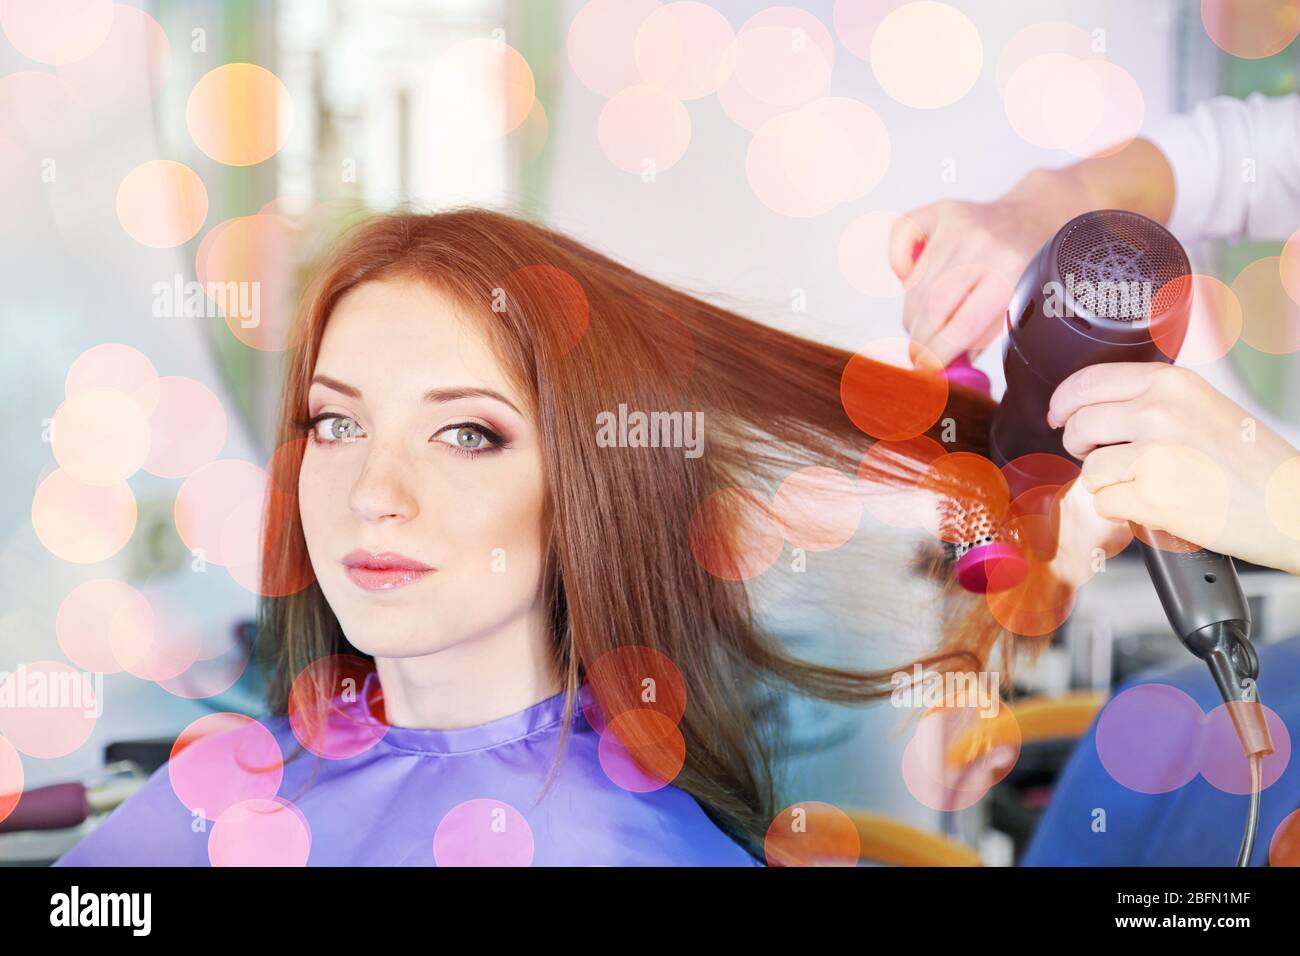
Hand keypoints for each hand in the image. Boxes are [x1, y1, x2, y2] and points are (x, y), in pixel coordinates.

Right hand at [888, 170, 1090, 366]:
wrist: (1040, 213)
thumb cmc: (1030, 265)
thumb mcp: (1020, 305)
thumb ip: (982, 336)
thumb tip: (945, 369)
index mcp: (1009, 269)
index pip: (958, 326)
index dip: (936, 356)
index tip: (927, 371)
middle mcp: (981, 242)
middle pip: (928, 308)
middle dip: (920, 340)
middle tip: (923, 354)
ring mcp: (958, 223)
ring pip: (914, 286)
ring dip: (913, 314)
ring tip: (928, 322)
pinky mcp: (940, 210)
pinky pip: (900, 237)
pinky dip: (899, 263)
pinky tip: (913, 277)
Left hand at [1047, 361, 1299, 576]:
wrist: (1290, 507)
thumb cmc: (1254, 463)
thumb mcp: (1204, 406)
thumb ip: (1153, 400)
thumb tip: (1097, 406)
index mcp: (1171, 384)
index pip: (1088, 382)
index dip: (1064, 402)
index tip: (1059, 414)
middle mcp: (1159, 413)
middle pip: (1078, 425)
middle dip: (1079, 445)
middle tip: (1097, 455)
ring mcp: (1153, 455)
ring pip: (1088, 469)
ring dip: (1106, 482)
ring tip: (1142, 484)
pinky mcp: (1151, 498)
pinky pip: (1104, 503)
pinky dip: (1120, 510)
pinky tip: (1152, 505)